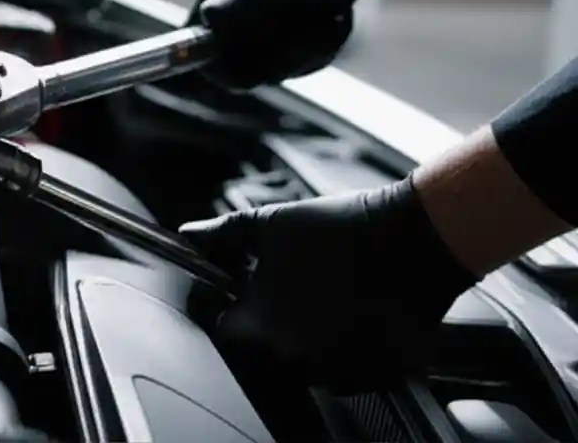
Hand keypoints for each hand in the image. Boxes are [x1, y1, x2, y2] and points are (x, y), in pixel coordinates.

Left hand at [179, 177, 476, 390]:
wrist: (414, 238)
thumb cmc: (338, 227)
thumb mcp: (269, 224)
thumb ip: (221, 236)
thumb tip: (187, 234)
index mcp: (260, 327)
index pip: (229, 331)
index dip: (237, 308)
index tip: (250, 291)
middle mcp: (295, 359)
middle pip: (267, 351)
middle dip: (274, 323)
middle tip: (299, 290)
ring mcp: (337, 372)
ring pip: (309, 364)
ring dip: (312, 338)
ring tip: (332, 297)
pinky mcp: (376, 377)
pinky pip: (350, 373)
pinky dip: (349, 350)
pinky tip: (358, 314)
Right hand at [188, 0, 392, 88]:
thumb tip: (208, 17)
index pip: (196, 41)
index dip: (221, 63)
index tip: (263, 66)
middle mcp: (230, 6)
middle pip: (237, 63)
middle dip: (284, 56)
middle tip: (321, 27)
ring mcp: (254, 22)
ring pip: (270, 67)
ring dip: (310, 51)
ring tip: (334, 17)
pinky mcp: (277, 34)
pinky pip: (292, 64)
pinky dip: (320, 49)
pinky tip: (334, 20)